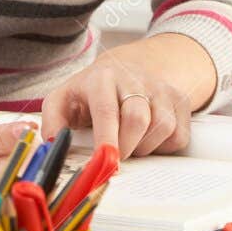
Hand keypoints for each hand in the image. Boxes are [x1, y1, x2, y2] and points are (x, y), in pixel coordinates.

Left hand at [39, 40, 204, 156]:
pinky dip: (163, 147)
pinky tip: (147, 139)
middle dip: (126, 147)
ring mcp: (161, 89)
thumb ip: (52, 121)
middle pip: (138, 119)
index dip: (106, 139)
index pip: (107, 110)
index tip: (104, 161)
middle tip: (114, 159)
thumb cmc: (90, 93)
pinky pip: (179, 135)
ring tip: (128, 144)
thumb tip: (53, 143)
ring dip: (144, 147)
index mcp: (102, 78)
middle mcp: (135, 79)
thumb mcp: (64, 99)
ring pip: (162, 127)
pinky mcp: (180, 101)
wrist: (126, 69)